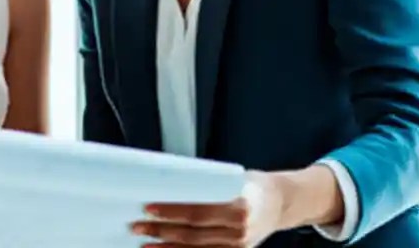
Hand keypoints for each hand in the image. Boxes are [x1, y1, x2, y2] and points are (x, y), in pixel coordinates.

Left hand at [131, 170, 285, 246]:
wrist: (282, 203)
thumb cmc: (251, 185)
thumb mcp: (233, 178)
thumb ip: (207, 185)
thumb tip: (168, 184)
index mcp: (240, 205)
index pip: (198, 211)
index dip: (171, 212)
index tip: (148, 208)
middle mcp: (240, 229)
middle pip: (193, 233)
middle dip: (161, 231)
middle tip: (136, 226)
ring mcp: (240, 246)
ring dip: (167, 247)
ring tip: (144, 243)